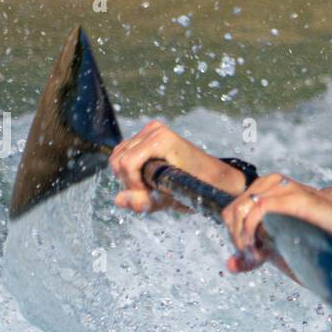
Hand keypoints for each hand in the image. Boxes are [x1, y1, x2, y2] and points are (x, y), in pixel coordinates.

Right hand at [109, 120, 245, 213]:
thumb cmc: (197, 189)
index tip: (148, 195)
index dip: (132, 185)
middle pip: (119, 159)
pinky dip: (130, 170)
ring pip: (118, 156)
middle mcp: (154, 130)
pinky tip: (147, 179)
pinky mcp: (147, 136)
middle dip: (129, 181)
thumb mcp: (169, 200)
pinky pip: (124, 153)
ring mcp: (150, 130)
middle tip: (148, 193)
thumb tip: (118, 200)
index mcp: (161, 139)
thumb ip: (143, 201)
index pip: (127, 163)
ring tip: (149, 187)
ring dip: (128, 177)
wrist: (213, 178)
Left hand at [222, 172, 331, 273]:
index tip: (253, 256)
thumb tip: (229, 266)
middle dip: (238, 240)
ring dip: (244, 238)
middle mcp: (270, 184)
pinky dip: (254, 232)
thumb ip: (252, 255)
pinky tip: (265, 249)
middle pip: (231, 213)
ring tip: (261, 255)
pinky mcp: (293, 195)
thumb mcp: (279, 249)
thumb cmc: (317, 237)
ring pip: (240, 210)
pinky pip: (259, 209)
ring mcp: (281, 187)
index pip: (230, 213)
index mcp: (264, 191)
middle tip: (256, 257)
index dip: (235, 237)